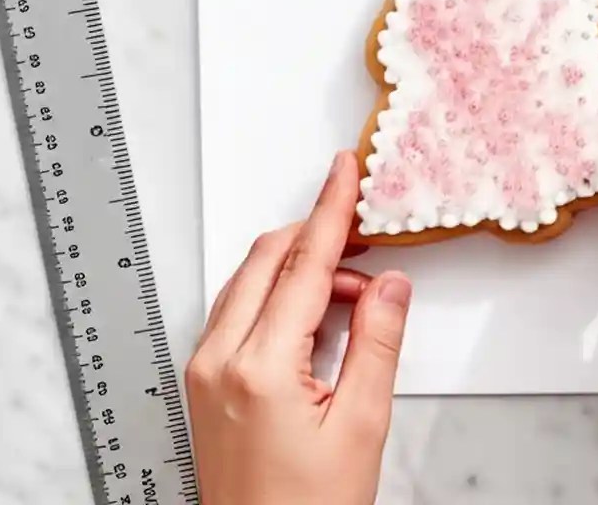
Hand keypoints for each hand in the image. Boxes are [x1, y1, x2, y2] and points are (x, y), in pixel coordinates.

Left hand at [185, 151, 411, 504]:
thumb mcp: (362, 424)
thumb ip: (378, 343)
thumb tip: (391, 287)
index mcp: (259, 368)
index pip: (303, 266)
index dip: (330, 212)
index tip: (344, 173)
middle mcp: (219, 360)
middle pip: (267, 262)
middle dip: (317, 236)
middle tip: (363, 233)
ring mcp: (205, 371)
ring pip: (251, 284)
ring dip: (301, 270)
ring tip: (356, 291)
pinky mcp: (206, 383)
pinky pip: (240, 312)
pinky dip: (280, 298)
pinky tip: (318, 316)